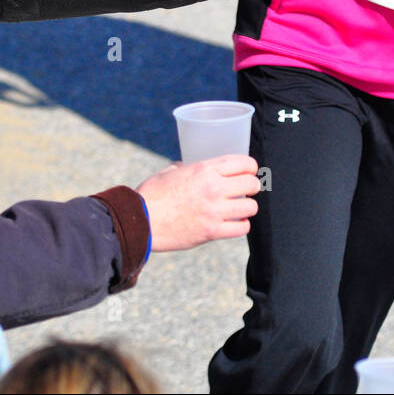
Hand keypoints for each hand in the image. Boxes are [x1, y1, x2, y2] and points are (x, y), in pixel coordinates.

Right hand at [135, 155, 260, 251]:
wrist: (140, 221)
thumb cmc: (151, 195)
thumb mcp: (169, 172)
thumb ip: (184, 168)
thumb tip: (187, 167)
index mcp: (204, 170)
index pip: (244, 163)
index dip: (251, 167)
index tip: (250, 171)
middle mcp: (213, 188)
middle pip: (252, 184)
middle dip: (251, 186)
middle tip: (245, 190)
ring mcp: (214, 211)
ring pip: (251, 207)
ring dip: (247, 207)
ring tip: (239, 208)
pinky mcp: (212, 231)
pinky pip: (241, 228)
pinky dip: (240, 225)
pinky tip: (233, 223)